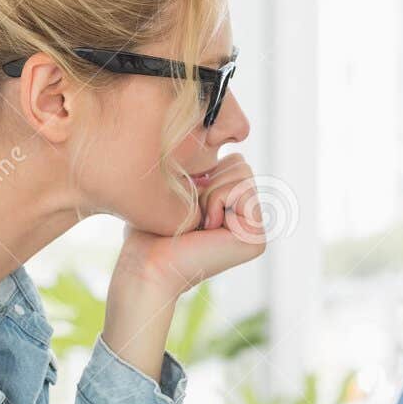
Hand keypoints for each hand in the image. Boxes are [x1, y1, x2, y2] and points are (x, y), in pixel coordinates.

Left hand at [114, 154, 269, 300]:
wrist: (147, 263)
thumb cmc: (151, 229)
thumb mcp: (179, 189)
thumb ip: (203, 170)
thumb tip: (221, 140)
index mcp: (235, 209)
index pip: (233, 161)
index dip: (205, 174)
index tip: (188, 205)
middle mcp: (249, 221)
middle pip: (241, 164)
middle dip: (210, 182)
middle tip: (193, 215)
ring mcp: (256, 231)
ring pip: (243, 173)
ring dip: (211, 193)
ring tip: (198, 223)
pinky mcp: (255, 239)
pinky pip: (242, 189)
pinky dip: (216, 201)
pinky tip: (205, 230)